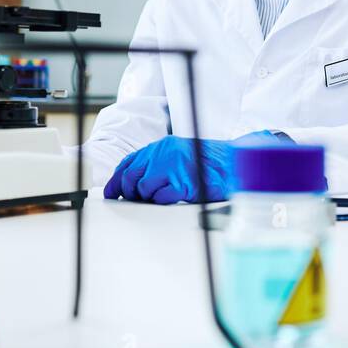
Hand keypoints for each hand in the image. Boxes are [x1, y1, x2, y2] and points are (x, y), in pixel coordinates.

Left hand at [104, 135, 235, 203]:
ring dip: (149, 198)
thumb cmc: (210, 164)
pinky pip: (161, 198)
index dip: (116, 180)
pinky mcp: (185, 184)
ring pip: (144, 188)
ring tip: (164, 196)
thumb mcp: (180, 155)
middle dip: (131, 192)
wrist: (235, 166)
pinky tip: (174, 197)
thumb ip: (158, 163)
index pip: (129, 162)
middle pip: (132, 176)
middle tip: (136, 200)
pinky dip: (163, 201)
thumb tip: (132, 184)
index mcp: (163, 145)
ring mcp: (175, 167)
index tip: (111, 192)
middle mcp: (166, 153)